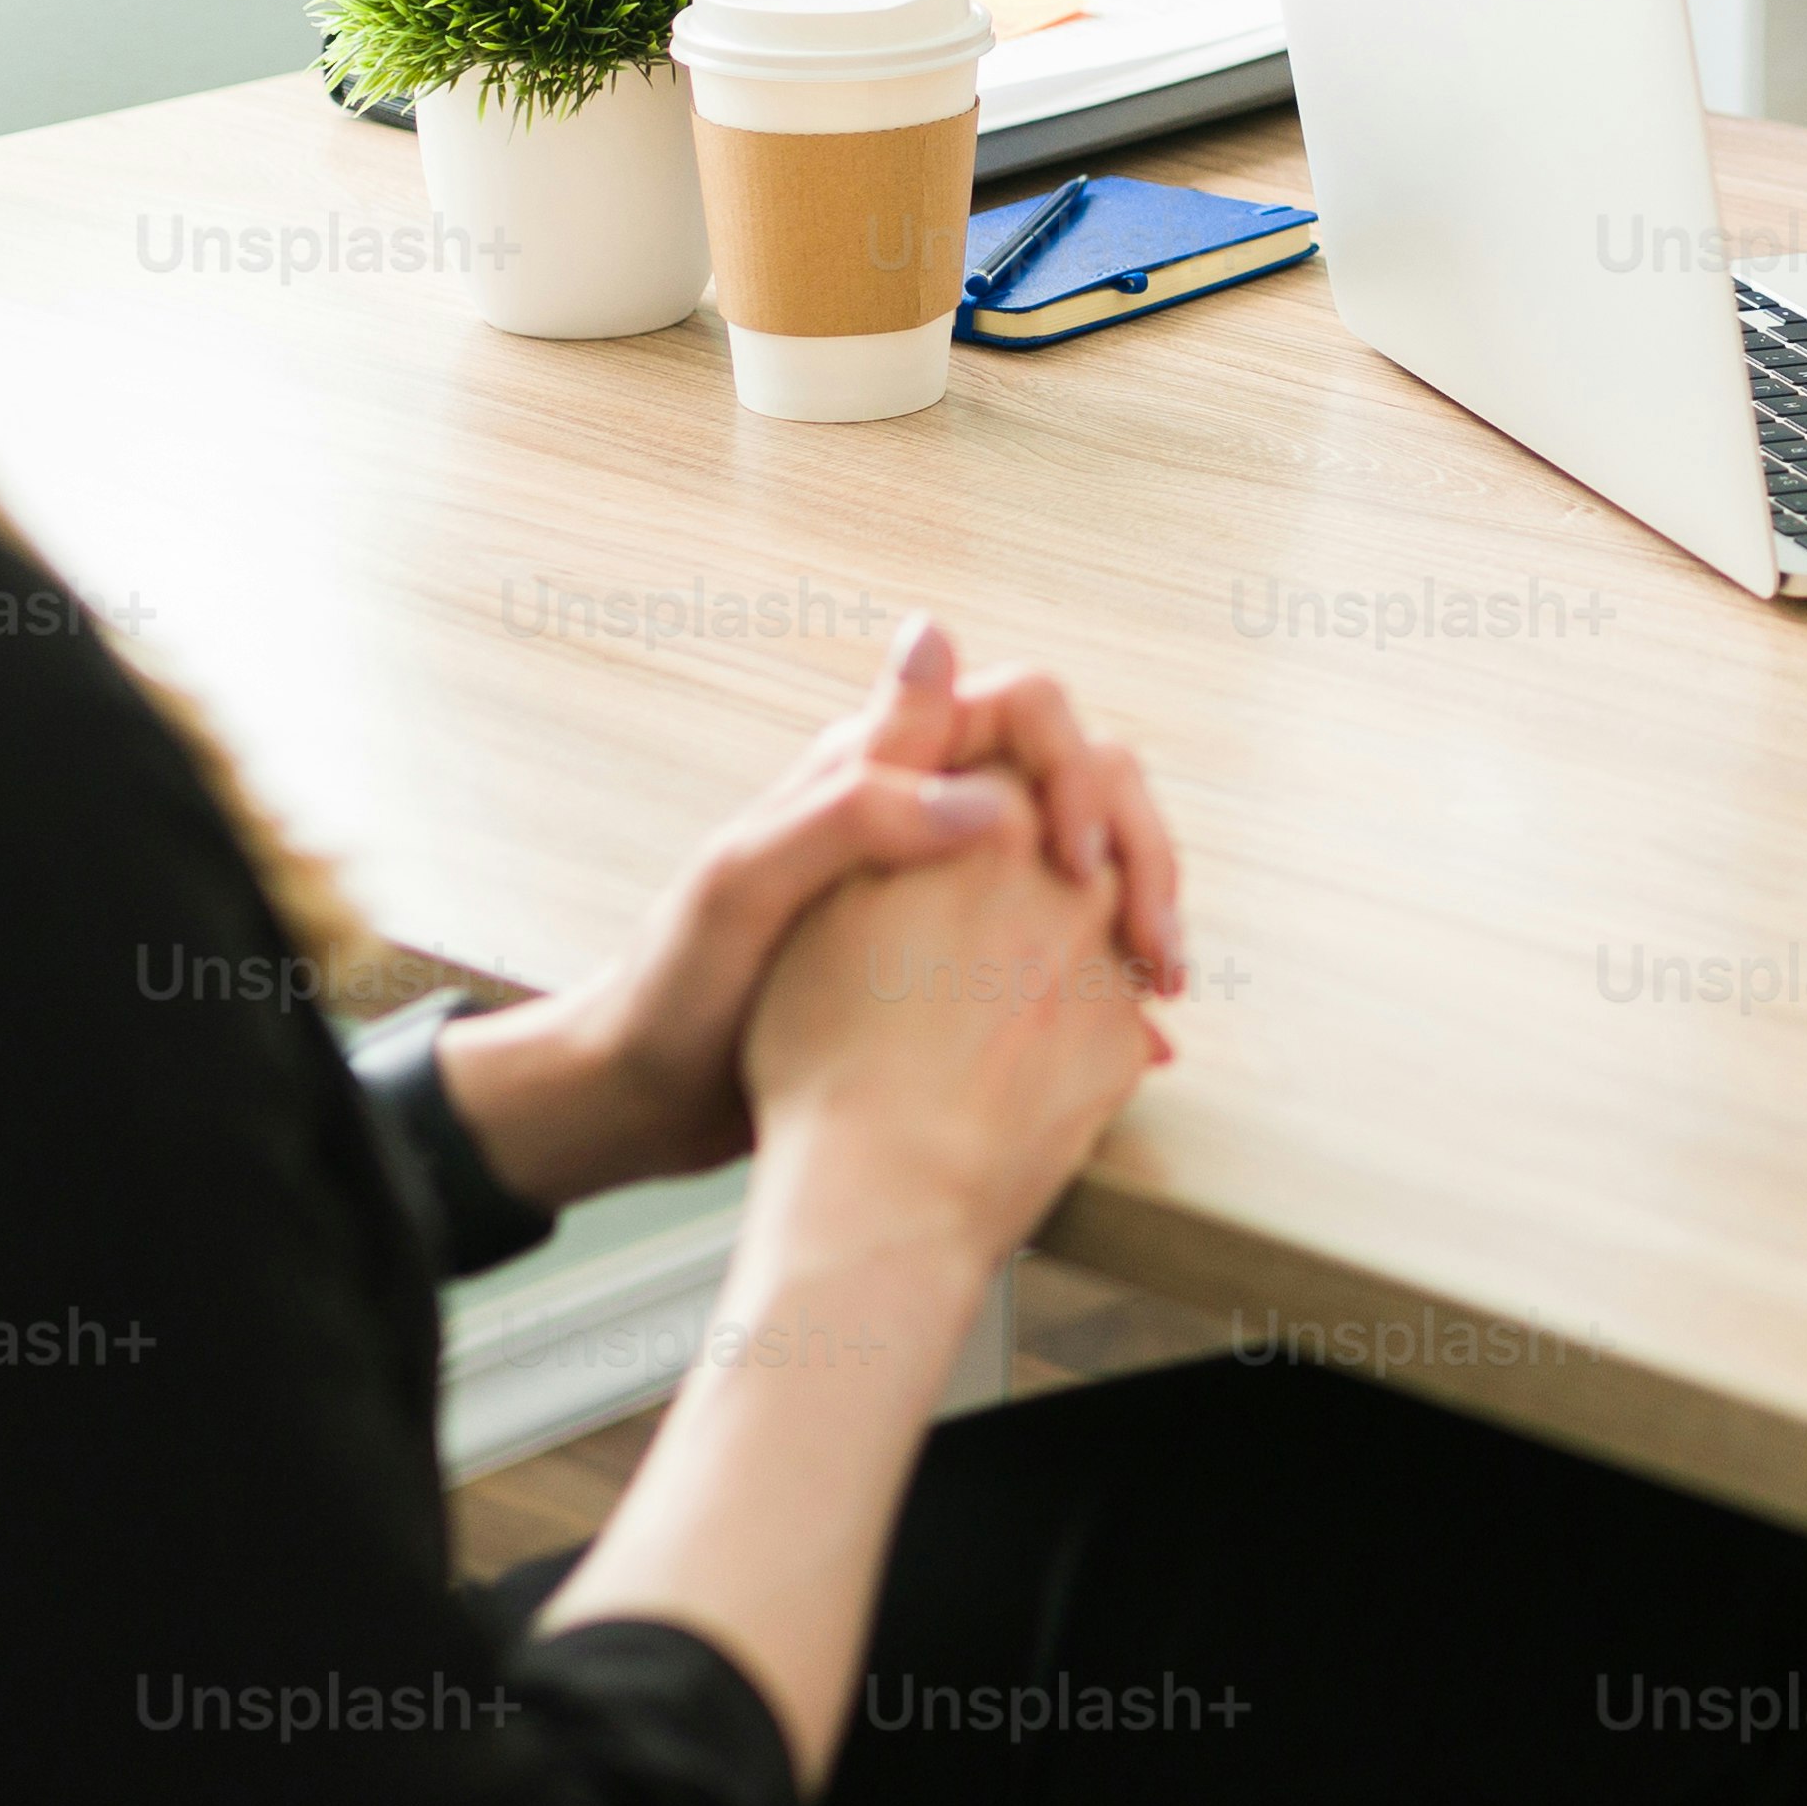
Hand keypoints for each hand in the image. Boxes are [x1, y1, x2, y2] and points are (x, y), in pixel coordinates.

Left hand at [440, 616, 1192, 1205]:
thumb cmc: (679, 983)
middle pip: (1078, 779)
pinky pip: (1058, 940)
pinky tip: (1137, 1033)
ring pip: (1082, 860)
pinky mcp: (955, 960)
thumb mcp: (749, 882)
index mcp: (878, 766)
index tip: (1075, 865)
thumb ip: (854, 806)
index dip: (1073, 770)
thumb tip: (993, 791)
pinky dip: (1106, 975)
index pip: (1023, 709)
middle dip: (1135, 843)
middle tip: (1154, 944)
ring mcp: (948, 887)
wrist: (646, 1096)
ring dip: (1136, 907)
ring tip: (1160, 990)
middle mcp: (925, 811)